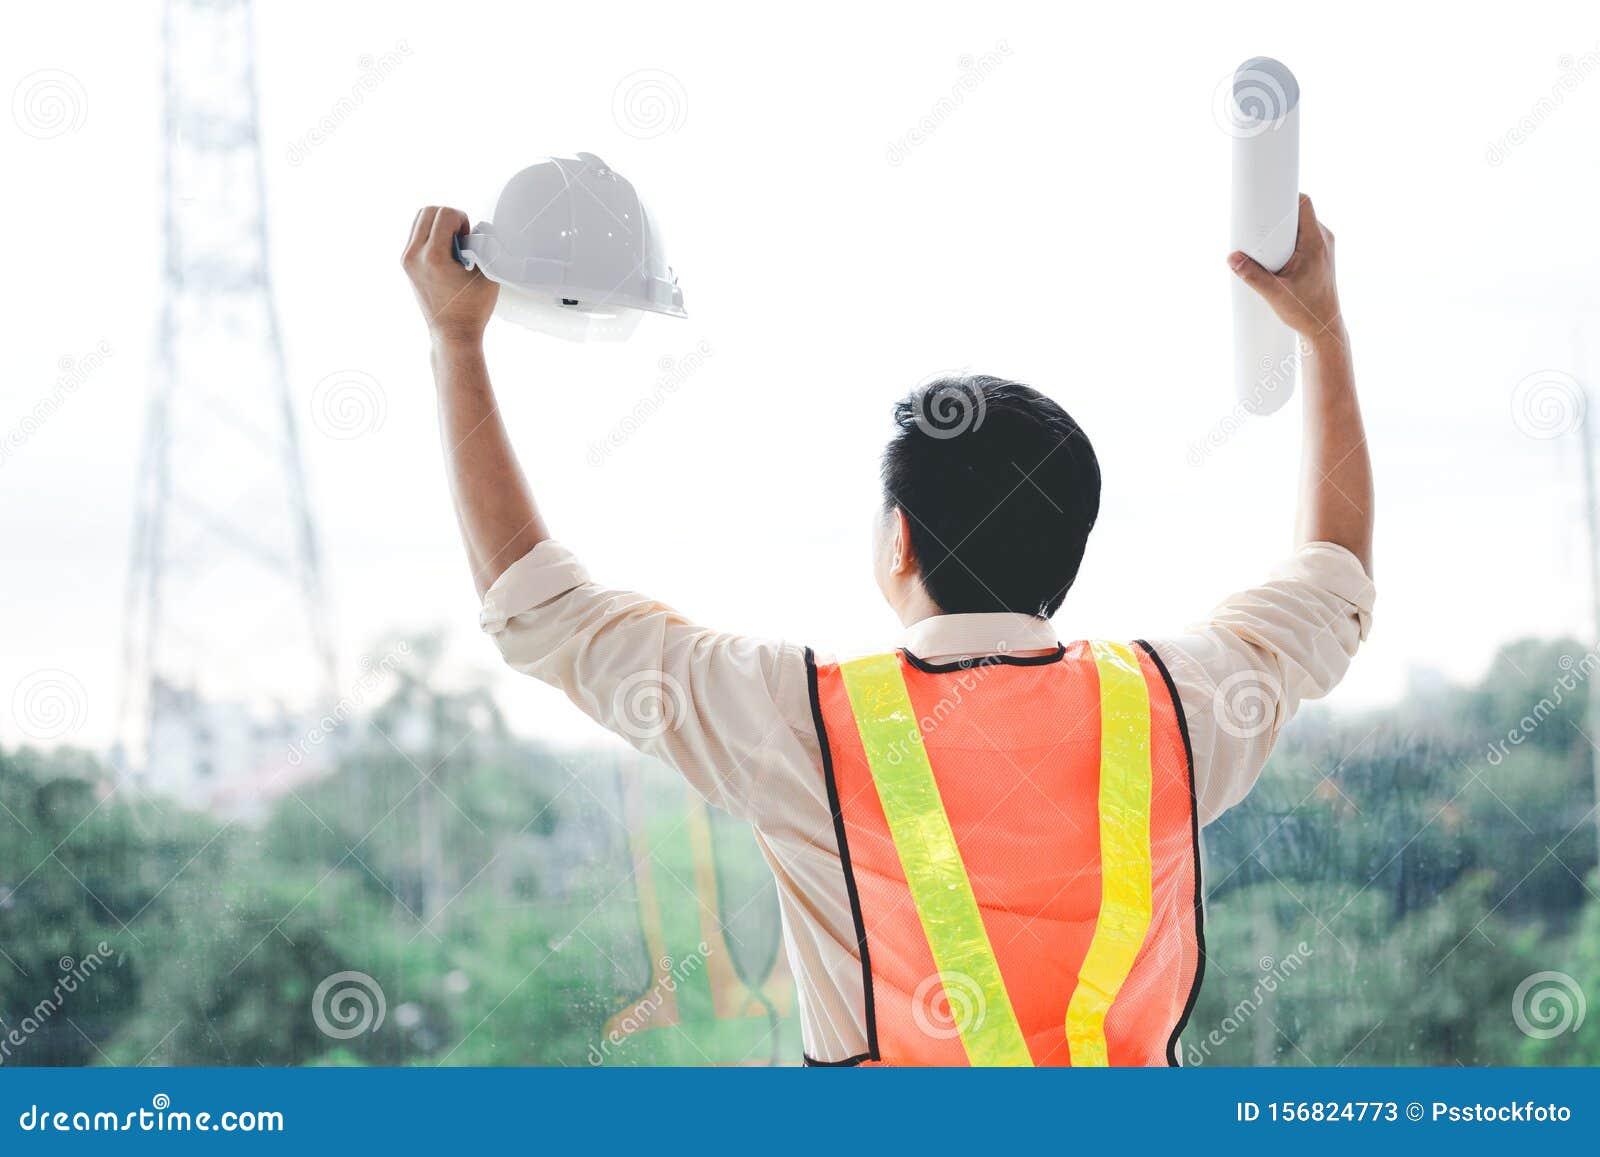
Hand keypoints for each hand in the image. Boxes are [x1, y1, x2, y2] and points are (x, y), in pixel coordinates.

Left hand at [402, 206, 497, 345]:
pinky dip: (431, 234)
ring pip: (419, 219)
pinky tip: (444, 252)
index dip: (462, 220)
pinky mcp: (406, 264)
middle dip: (449, 217)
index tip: (468, 240)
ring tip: (452, 244)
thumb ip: (485, 246)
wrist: (452, 334)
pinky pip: (416, 234)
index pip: (445, 214)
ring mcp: (406, 259)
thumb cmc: (472, 309)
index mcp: (434, 257)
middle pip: (428, 210)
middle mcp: (414, 255)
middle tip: (460, 238)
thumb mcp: (488, 274)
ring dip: (439, 224)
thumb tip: (479, 228)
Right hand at [1229, 194, 1341, 344]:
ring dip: (1280, 230)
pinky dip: (1285, 240)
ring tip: (1262, 244)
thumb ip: (1253, 276)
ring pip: (1299, 225)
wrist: (1324, 327)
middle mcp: (1322, 239)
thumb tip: (1232, 258)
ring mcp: (1322, 246)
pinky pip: (1301, 236)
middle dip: (1275, 216)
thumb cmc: (1305, 311)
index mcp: (1316, 242)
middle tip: (1256, 226)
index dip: (1284, 196)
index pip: (1303, 204)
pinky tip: (1272, 253)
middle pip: (1298, 212)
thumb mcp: (1276, 294)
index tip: (1265, 198)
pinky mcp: (1319, 254)